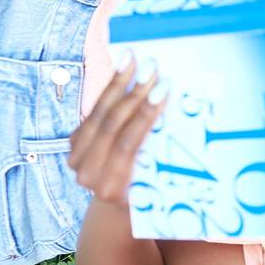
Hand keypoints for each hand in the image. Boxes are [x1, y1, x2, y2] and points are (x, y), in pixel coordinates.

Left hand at [68, 53, 169, 207]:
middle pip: (111, 125)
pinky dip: (109, 89)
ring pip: (98, 114)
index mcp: (113, 189)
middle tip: (152, 68)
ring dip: (118, 83)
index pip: (128, 144)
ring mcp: (77, 158)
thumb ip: (164, 159)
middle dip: (134, 93)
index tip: (163, 90)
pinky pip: (93, 111)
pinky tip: (123, 69)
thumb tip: (190, 116)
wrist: (120, 206)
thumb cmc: (152, 195)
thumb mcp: (159, 184)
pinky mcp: (74, 143)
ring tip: (134, 58)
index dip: (145, 115)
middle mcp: (89, 175)